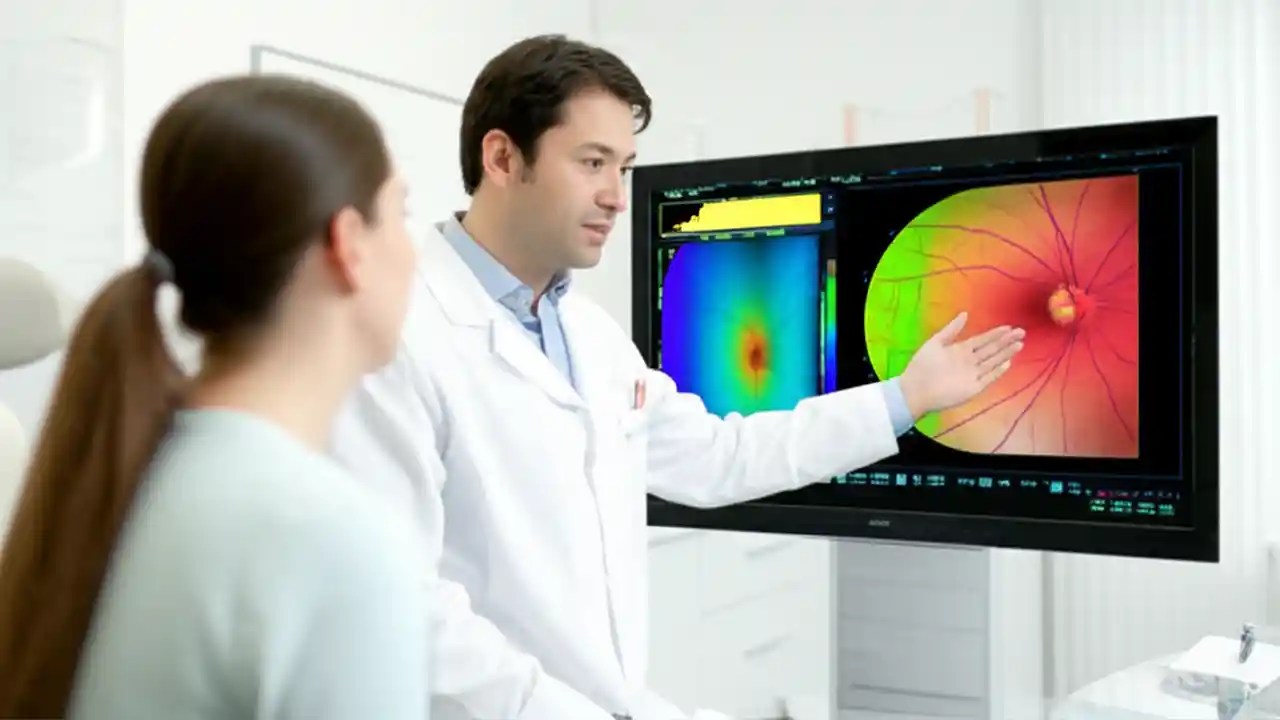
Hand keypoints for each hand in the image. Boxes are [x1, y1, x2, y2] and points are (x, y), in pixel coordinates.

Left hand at [897, 312, 1023, 417]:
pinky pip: (988, 379)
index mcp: (961, 350)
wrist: (914, 389)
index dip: (996, 334)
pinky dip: (997, 372)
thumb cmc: (922, 365)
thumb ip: (952, 329)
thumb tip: (965, 313)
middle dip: (1006, 341)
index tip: (1009, 327)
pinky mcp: (973, 389)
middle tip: (1021, 332)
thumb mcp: (936, 342)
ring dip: (1006, 354)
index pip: (983, 340)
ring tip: (1020, 344)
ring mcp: (972, 375)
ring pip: (993, 362)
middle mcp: (970, 361)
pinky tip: (1008, 363)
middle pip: (991, 349)